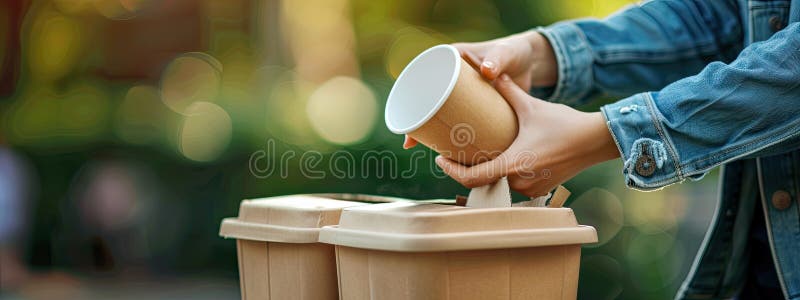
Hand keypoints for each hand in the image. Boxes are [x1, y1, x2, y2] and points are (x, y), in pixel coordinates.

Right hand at [403, 31, 556, 148]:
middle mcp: (450, 79)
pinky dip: (450, 137)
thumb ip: (497, 59)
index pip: (421, 78)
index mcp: (449, 61)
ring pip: (440, 116)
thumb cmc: (513, 53)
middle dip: (416, 122)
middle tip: (411, 141)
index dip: (409, 97)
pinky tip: (445, 153)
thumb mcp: (504, 54)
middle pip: (426, 102)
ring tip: (426, 150)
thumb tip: (487, 72)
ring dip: (430, 133)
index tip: (405, 116)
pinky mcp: (473, 108)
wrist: (531, 62)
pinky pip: (456, 123)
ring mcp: (462, 96)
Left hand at [434, 75, 618, 196]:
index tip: (440, 160)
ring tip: (470, 159)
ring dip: (485, 175)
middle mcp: (519, 182)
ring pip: (498, 186)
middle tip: (452, 155)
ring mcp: (531, 189)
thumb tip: (492, 73)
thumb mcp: (532, 106)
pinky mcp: (540, 189)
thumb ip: (509, 91)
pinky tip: (495, 165)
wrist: (596, 140)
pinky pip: (513, 187)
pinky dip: (502, 178)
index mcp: (513, 164)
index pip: (472, 177)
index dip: (451, 171)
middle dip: (466, 171)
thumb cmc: (565, 124)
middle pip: (482, 183)